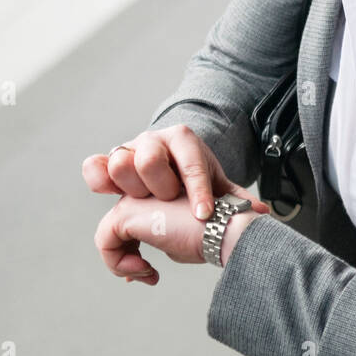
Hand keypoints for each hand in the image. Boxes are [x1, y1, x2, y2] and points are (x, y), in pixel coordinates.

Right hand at [82, 124, 269, 220]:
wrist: (169, 172)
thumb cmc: (195, 183)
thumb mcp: (217, 189)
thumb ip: (235, 200)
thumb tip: (261, 212)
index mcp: (184, 141)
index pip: (190, 162)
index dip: (197, 189)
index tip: (203, 214)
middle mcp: (152, 142)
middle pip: (148, 159)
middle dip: (160, 187)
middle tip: (169, 204)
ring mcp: (128, 152)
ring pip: (119, 162)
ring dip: (130, 189)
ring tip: (143, 209)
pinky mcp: (108, 167)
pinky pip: (94, 167)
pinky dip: (99, 181)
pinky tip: (113, 201)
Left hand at [94, 195, 261, 285]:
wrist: (225, 228)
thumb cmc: (213, 236)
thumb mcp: (182, 243)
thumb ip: (161, 246)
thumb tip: (141, 272)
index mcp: (155, 198)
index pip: (131, 225)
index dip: (132, 251)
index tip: (149, 271)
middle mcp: (142, 194)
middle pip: (118, 231)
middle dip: (128, 259)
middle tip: (151, 275)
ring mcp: (132, 199)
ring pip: (108, 235)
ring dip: (123, 263)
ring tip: (149, 272)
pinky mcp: (126, 212)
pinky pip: (104, 242)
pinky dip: (117, 264)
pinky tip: (146, 269)